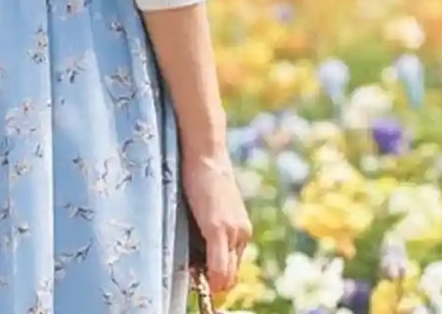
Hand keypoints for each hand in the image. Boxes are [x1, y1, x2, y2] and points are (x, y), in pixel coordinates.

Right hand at [182, 155, 251, 293]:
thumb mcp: (215, 209)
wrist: (207, 157)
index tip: (205, 283)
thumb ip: (215, 231)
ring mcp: (232, 232)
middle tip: (199, 284)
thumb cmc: (206, 180)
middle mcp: (242, 234)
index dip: (220, 279)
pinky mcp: (218, 229)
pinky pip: (218, 264)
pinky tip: (204, 282)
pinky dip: (212, 276)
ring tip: (198, 280)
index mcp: (242, 231)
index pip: (233, 267)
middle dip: (216, 283)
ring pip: (226, 273)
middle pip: (231, 273)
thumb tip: (205, 254)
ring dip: (213, 282)